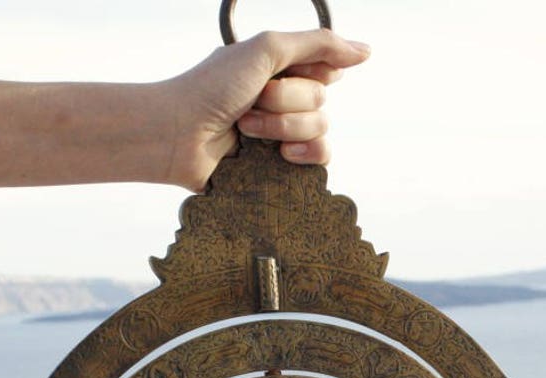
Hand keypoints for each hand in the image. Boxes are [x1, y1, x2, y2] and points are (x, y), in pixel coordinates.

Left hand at [162, 29, 369, 191]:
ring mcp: (281, 134)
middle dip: (286, 101)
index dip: (309, 71)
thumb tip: (366, 51)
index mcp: (279, 69)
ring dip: (283, 127)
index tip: (279, 71)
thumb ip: (317, 44)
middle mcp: (283, 100)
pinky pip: (320, 159)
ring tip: (247, 128)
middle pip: (322, 99)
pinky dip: (303, 154)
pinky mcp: (279, 166)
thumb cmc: (211, 88)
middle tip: (251, 102)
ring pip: (320, 128)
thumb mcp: (265, 49)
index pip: (325, 67)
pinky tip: (279, 156)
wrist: (178, 135)